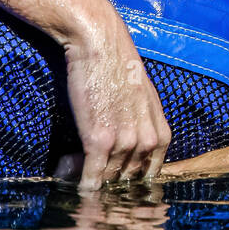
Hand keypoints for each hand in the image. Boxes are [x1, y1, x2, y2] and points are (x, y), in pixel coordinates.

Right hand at [59, 19, 171, 188]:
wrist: (100, 44)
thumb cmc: (119, 70)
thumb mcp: (144, 102)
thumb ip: (142, 129)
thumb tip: (128, 153)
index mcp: (161, 134)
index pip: (149, 175)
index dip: (130, 182)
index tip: (111, 178)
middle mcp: (147, 142)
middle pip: (126, 181)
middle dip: (106, 182)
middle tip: (84, 170)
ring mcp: (125, 143)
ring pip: (106, 180)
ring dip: (87, 180)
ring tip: (68, 167)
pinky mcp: (99, 141)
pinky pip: (90, 177)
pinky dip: (79, 185)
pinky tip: (67, 179)